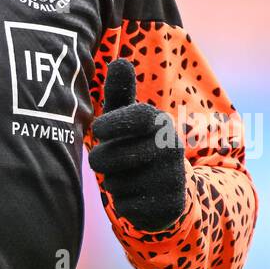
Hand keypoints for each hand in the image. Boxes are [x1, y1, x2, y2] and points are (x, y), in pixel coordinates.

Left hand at [88, 57, 188, 231]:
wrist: (166, 189)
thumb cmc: (134, 144)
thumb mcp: (126, 117)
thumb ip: (120, 92)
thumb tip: (120, 60)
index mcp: (159, 122)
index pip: (140, 116)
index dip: (115, 122)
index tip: (96, 130)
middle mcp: (172, 148)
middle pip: (119, 155)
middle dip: (102, 160)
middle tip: (100, 161)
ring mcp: (174, 178)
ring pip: (120, 184)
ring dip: (113, 183)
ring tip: (124, 177)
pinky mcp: (170, 206)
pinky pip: (128, 208)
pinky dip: (123, 204)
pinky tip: (135, 197)